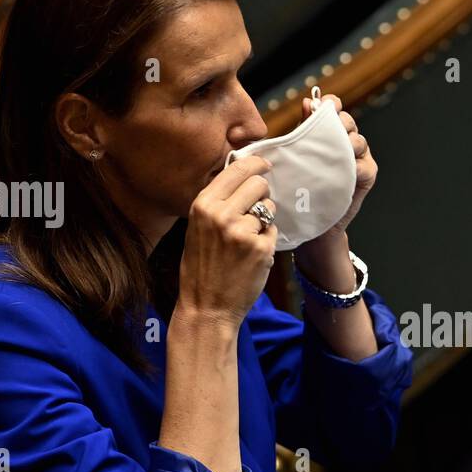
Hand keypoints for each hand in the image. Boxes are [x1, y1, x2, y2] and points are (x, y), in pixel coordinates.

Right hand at [177, 154, 277, 326]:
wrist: (207, 307)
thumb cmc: (202, 267)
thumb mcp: (198, 227)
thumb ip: (218, 202)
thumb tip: (243, 174)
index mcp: (203, 205)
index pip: (237, 170)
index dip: (255, 163)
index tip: (264, 164)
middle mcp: (221, 214)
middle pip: (258, 184)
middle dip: (262, 194)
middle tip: (255, 209)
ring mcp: (242, 231)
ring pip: (269, 208)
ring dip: (264, 219)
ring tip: (247, 239)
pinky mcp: (261, 248)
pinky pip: (273, 231)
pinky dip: (267, 241)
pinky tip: (252, 256)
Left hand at [303, 93, 375, 238]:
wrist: (309, 217)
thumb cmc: (302, 185)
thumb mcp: (300, 153)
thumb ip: (304, 128)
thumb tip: (307, 102)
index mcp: (331, 132)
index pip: (335, 109)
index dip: (331, 104)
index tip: (323, 103)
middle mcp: (348, 142)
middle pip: (348, 122)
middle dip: (339, 123)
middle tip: (327, 130)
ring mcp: (359, 158)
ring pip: (359, 141)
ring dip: (348, 144)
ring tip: (334, 152)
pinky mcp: (366, 176)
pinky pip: (365, 166)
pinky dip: (356, 166)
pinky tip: (347, 171)